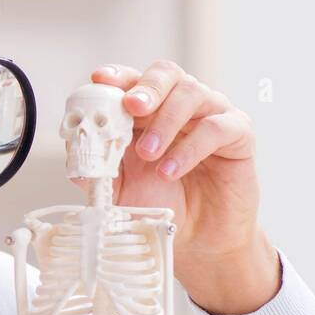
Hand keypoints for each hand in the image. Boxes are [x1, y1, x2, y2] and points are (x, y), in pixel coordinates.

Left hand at [91, 59, 280, 314]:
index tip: (99, 80)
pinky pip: (217, 127)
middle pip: (166, 74)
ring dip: (166, 122)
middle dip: (146, 88)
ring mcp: (211, 115)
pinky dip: (191, 146)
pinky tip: (171, 169)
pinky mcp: (239, 135)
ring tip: (149, 155)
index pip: (133, 81)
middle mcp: (180, 106)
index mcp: (149, 112)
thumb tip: (76, 155)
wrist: (198, 241)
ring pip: (192, 93)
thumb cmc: (161, 207)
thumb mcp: (120, 190)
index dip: (117, 77)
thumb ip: (100, 170)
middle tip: (131, 107)